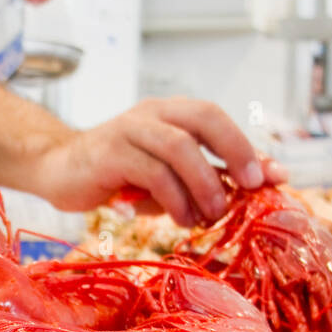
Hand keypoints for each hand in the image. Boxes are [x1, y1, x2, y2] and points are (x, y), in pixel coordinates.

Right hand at [23, 97, 287, 224]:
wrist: (57, 169)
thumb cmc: (117, 175)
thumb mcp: (166, 175)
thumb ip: (204, 176)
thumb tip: (258, 184)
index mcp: (169, 113)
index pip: (216, 118)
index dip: (246, 146)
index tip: (274, 177)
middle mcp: (152, 114)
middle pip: (204, 119)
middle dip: (235, 152)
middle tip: (251, 187)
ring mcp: (129, 130)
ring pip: (180, 147)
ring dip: (203, 183)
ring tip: (211, 214)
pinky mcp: (109, 154)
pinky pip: (152, 172)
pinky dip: (173, 198)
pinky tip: (180, 218)